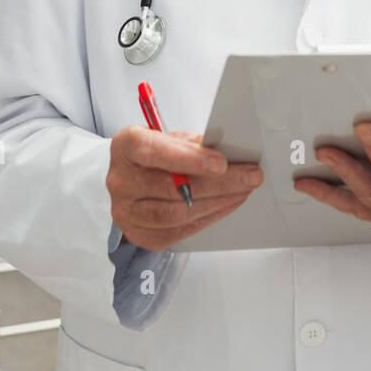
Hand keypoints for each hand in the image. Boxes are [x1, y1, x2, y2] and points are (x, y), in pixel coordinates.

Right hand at [107, 127, 262, 250]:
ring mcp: (126, 211)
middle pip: (172, 188)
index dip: (189, 158)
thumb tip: (231, 153)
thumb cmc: (155, 152)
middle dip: (219, 184)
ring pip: (177, 214)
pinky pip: (178, 232)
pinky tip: (225, 206)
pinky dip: (208, 218)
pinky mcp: (139, 233)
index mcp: (126, 146)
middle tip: (249, 177)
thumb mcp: (171, 136)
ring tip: (242, 191)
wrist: (131, 175)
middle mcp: (121, 180)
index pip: (154, 152)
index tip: (221, 163)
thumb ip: (194, 143)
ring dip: (218, 203)